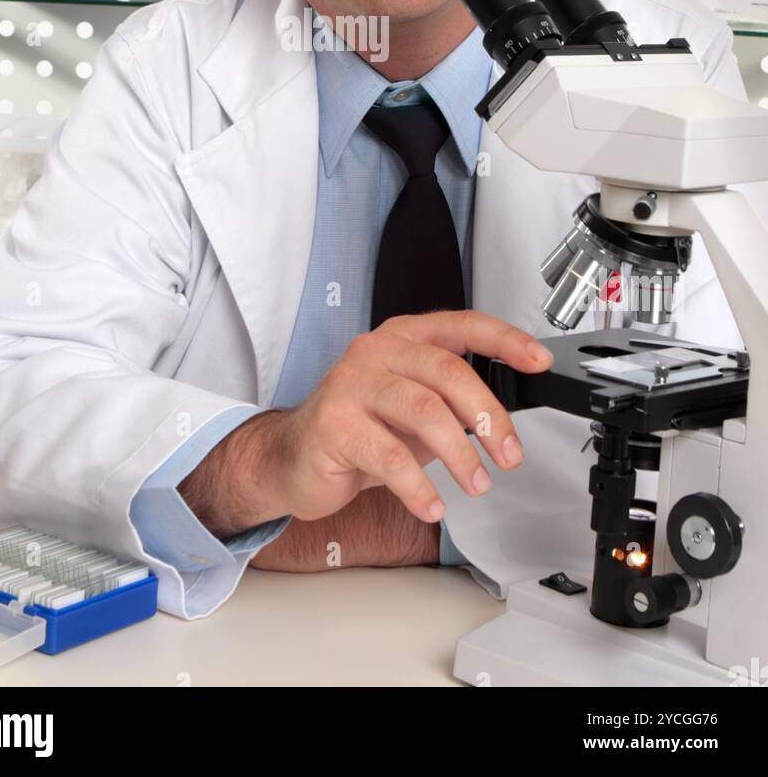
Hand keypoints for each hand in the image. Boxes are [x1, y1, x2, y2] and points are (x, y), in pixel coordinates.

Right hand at [263, 309, 552, 526]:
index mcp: (402, 338)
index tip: (538, 361)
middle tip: (508, 454)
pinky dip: (419, 487)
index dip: (505, 340)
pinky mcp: (333, 423)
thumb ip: (452, 404)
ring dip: (459, 454)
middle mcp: (376, 351)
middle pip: (448, 371)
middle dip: (488, 417)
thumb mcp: (414, 411)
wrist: (293, 458)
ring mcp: (350, 383)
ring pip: (423, 410)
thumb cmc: (360, 431)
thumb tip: (506, 422)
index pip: (463, 325)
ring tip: (475, 484)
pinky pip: (389, 457)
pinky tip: (432, 505)